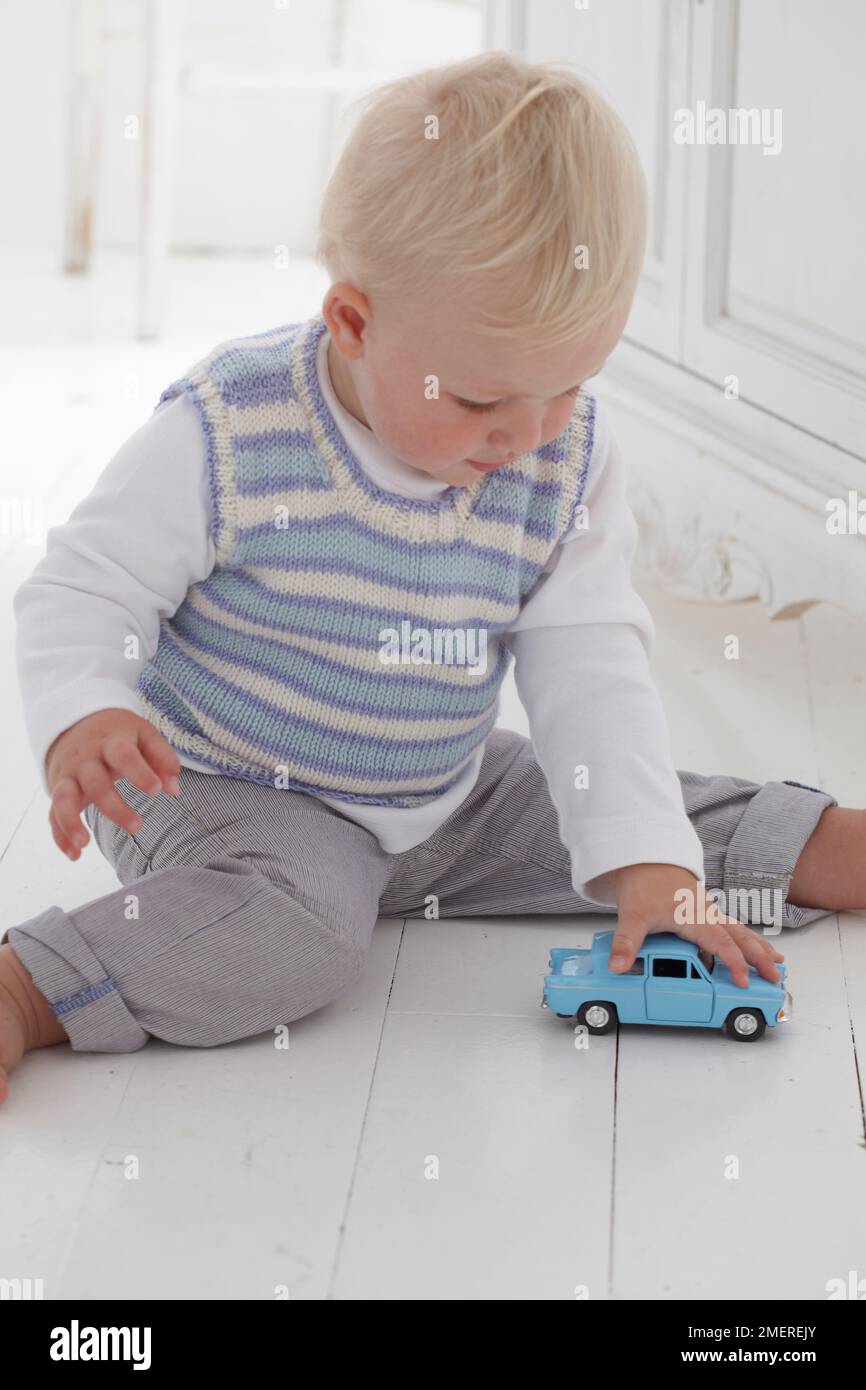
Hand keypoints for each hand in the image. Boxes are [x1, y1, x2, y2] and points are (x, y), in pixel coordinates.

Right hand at [45, 708, 181, 860]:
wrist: (76, 723)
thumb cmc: (118, 734)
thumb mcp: (144, 734)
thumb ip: (162, 758)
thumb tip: (174, 789)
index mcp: (110, 742)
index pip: (123, 755)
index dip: (139, 773)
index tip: (156, 791)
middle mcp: (85, 760)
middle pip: (95, 783)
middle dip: (114, 807)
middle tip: (137, 826)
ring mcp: (68, 776)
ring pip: (64, 798)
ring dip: (71, 822)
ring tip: (85, 843)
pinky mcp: (58, 790)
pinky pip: (53, 814)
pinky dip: (60, 835)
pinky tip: (75, 855)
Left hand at [608, 862, 783, 988]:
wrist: (644, 858)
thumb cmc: (643, 885)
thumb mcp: (631, 915)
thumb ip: (626, 942)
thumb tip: (617, 966)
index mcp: (694, 916)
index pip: (720, 943)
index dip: (733, 963)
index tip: (743, 982)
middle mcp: (707, 913)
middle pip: (740, 937)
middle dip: (760, 957)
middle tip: (776, 977)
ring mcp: (709, 911)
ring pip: (740, 931)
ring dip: (758, 947)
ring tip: (777, 964)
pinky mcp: (706, 911)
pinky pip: (731, 927)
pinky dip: (745, 939)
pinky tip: (751, 949)